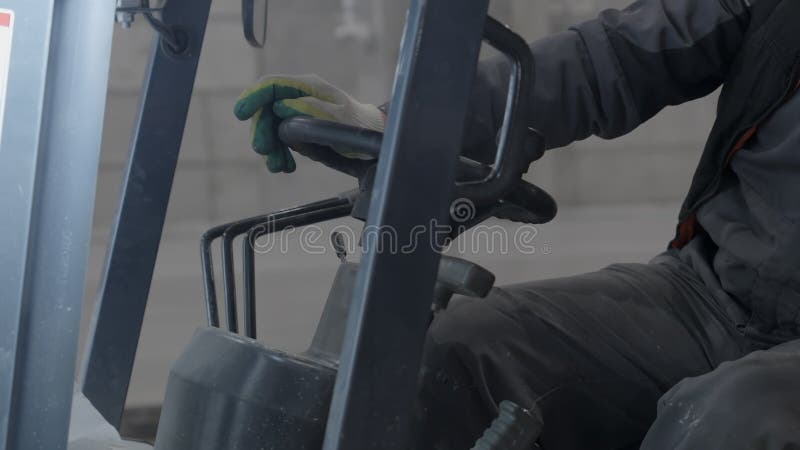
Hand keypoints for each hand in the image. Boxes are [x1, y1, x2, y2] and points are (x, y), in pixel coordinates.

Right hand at [234, 74, 385, 172]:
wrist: (371, 140)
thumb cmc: (358, 126)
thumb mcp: (338, 118)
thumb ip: (311, 110)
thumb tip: (281, 107)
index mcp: (308, 86)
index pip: (272, 85)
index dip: (253, 97)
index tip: (240, 113)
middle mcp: (298, 97)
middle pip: (266, 109)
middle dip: (262, 131)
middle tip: (265, 151)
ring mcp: (296, 114)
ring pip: (270, 128)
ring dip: (270, 148)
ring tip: (278, 167)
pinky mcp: (297, 130)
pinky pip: (280, 141)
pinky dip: (279, 154)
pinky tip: (285, 167)